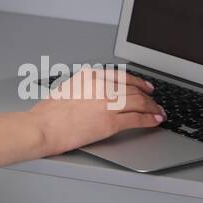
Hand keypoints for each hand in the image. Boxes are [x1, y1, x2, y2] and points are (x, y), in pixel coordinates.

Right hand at [27, 67, 164, 156]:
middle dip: (149, 97)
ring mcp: (107, 103)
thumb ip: (85, 87)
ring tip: (159, 113)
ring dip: (153, 108)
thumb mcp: (67, 89)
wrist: (42, 127)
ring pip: (140, 102)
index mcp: (90, 76)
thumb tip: (97, 94)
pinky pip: (137, 119)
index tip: (145, 87)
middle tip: (156, 102)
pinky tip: (154, 121)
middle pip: (134, 89)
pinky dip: (149, 120)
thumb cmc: (48, 113)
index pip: (122, 76)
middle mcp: (101, 86)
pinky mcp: (110, 121)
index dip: (138, 82)